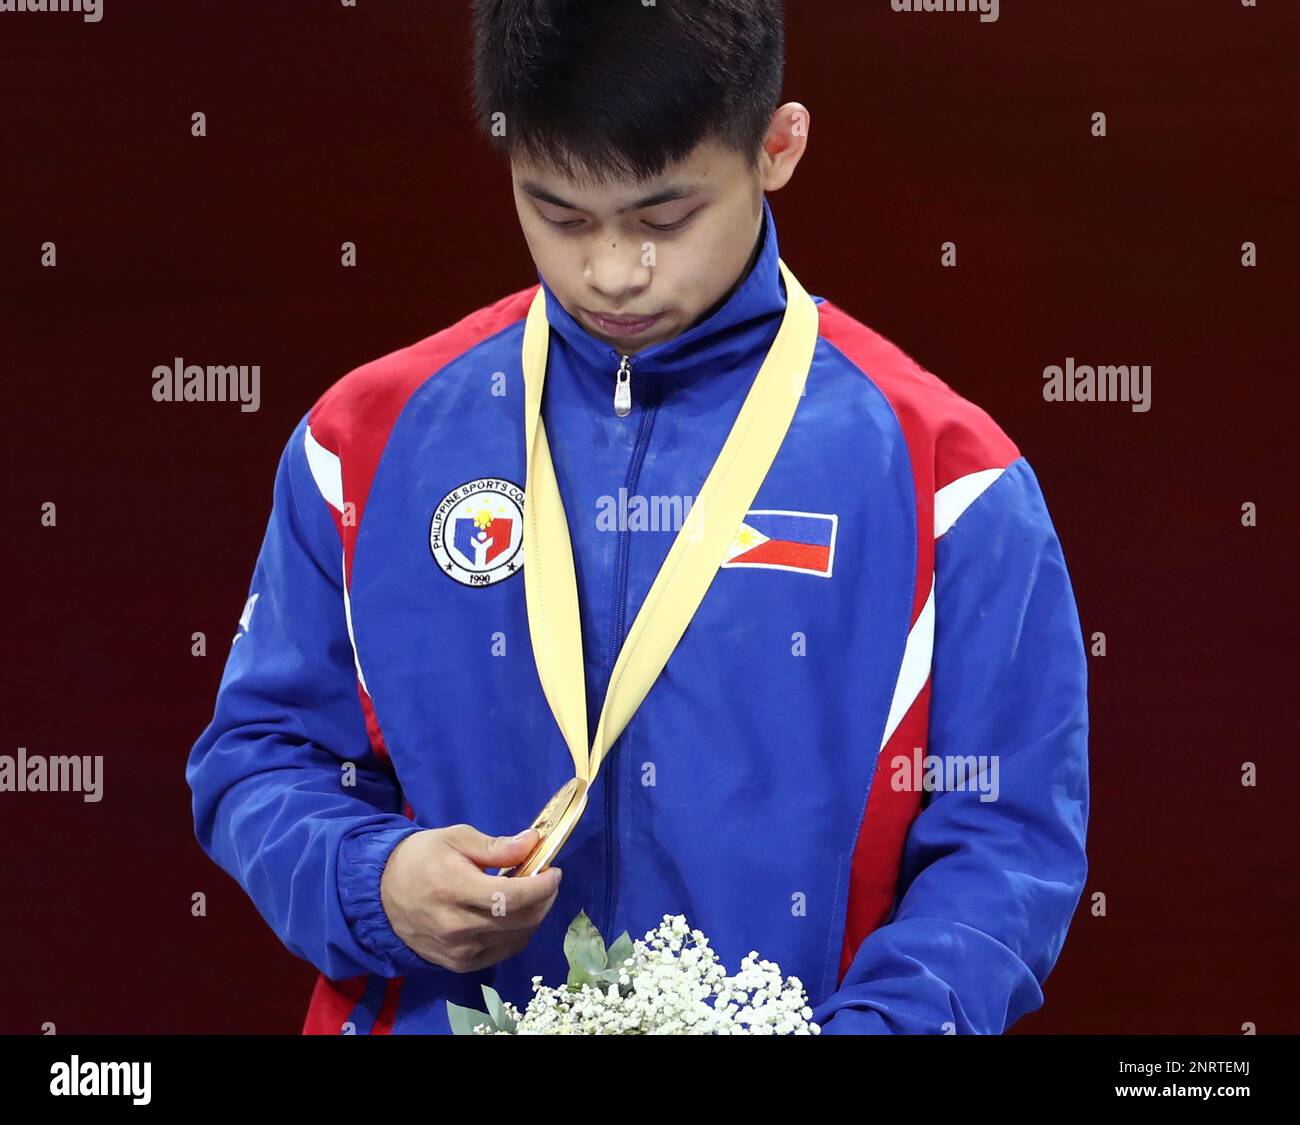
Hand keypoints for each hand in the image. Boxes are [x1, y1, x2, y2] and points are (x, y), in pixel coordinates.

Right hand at [379, 824, 561, 972]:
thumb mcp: (455, 838)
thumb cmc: (420, 858)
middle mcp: (457, 927)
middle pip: (520, 920)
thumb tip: (532, 843)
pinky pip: (503, 952)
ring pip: (516, 939)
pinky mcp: (459, 965)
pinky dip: (518, 934)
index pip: (512, 897)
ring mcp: (459, 951)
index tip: (554, 871)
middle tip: (547, 880)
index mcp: (454, 889)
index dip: (542, 886)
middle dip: (544, 899)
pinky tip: (516, 915)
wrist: (381, 895)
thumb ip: (495, 846)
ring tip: (532, 895)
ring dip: (534, 916)